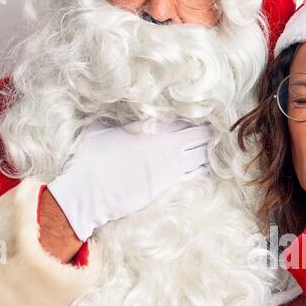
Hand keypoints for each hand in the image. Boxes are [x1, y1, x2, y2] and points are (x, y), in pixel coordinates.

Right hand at [45, 120, 209, 240]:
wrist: (88, 193)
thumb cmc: (90, 159)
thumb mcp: (100, 129)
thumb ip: (117, 120)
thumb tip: (120, 112)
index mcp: (151, 128)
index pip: (183, 120)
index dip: (195, 118)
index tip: (204, 115)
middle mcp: (165, 146)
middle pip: (198, 137)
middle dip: (209, 134)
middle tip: (217, 131)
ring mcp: (168, 168)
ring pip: (200, 157)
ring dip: (208, 152)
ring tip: (215, 147)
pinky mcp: (166, 187)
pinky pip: (192, 175)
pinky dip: (201, 169)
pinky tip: (206, 167)